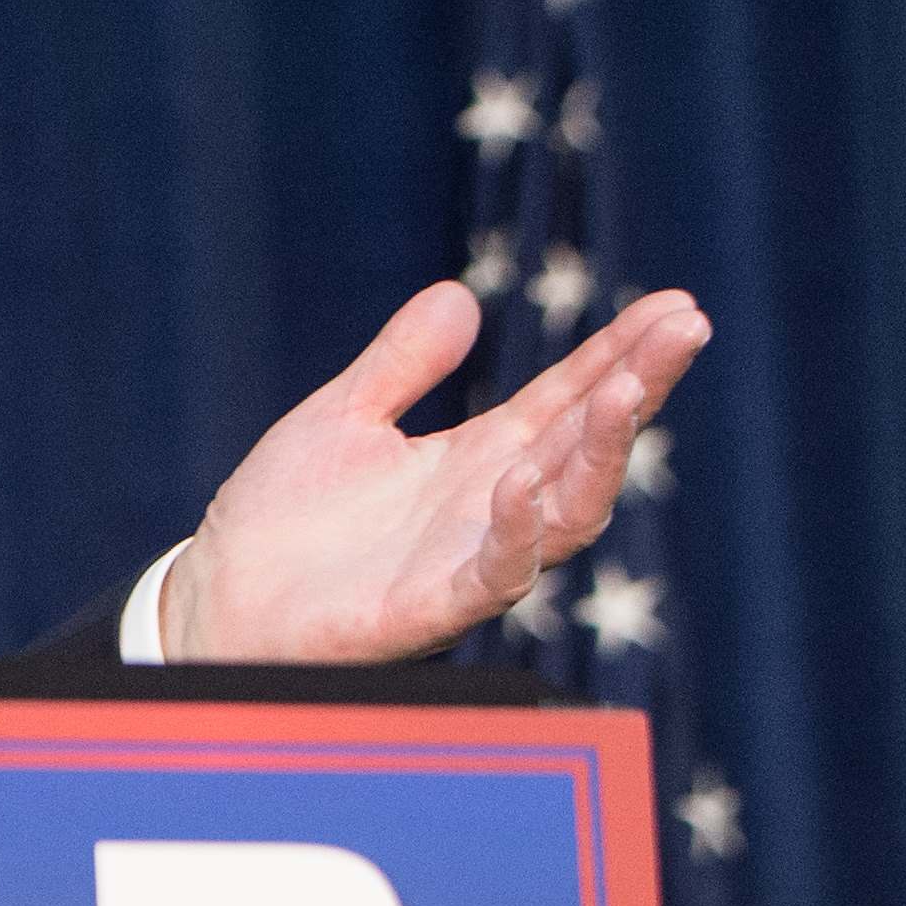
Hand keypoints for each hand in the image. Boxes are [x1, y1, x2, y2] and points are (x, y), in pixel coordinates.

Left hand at [159, 280, 708, 664]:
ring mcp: (467, 561)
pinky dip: (514, 529)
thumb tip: (460, 295)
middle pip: (588, 444)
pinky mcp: (429, 609)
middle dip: (639, 386)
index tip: (676, 304)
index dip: (623, 353)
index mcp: (480, 460)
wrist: (219, 598)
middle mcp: (491, 508)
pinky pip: (493, 575)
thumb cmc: (285, 519)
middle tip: (686, 327)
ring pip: (566, 513)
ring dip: (603, 453)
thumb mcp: (345, 416)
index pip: (570, 399)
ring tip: (629, 389)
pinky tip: (522, 478)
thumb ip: (403, 363)